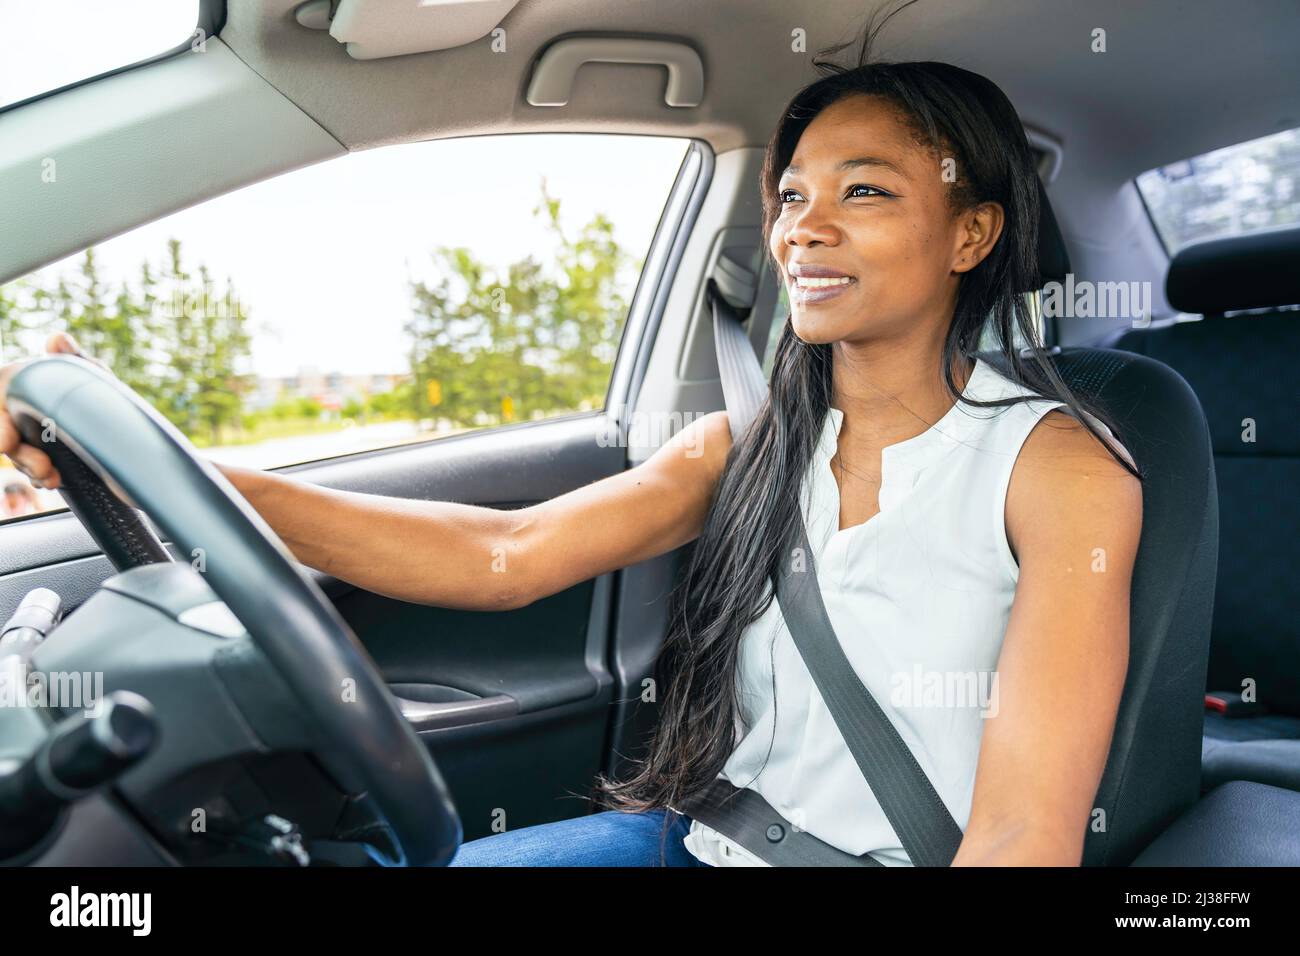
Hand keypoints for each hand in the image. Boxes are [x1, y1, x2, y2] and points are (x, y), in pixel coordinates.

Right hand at [0, 332, 107, 491]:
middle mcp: (23, 410)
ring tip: (51, 477)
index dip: (0, 424)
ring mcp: (33, 436)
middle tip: (42, 467)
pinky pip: (32, 470)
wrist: (135, 437)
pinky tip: (54, 480)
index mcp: (26, 386)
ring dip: (31, 468)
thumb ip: (74, 358)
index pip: (3, 400)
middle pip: (6, 433)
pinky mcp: (46, 458)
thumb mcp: (93, 376)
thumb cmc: (107, 395)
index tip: (7, 441)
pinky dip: (40, 476)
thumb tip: (57, 338)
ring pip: (18, 455)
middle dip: (20, 454)